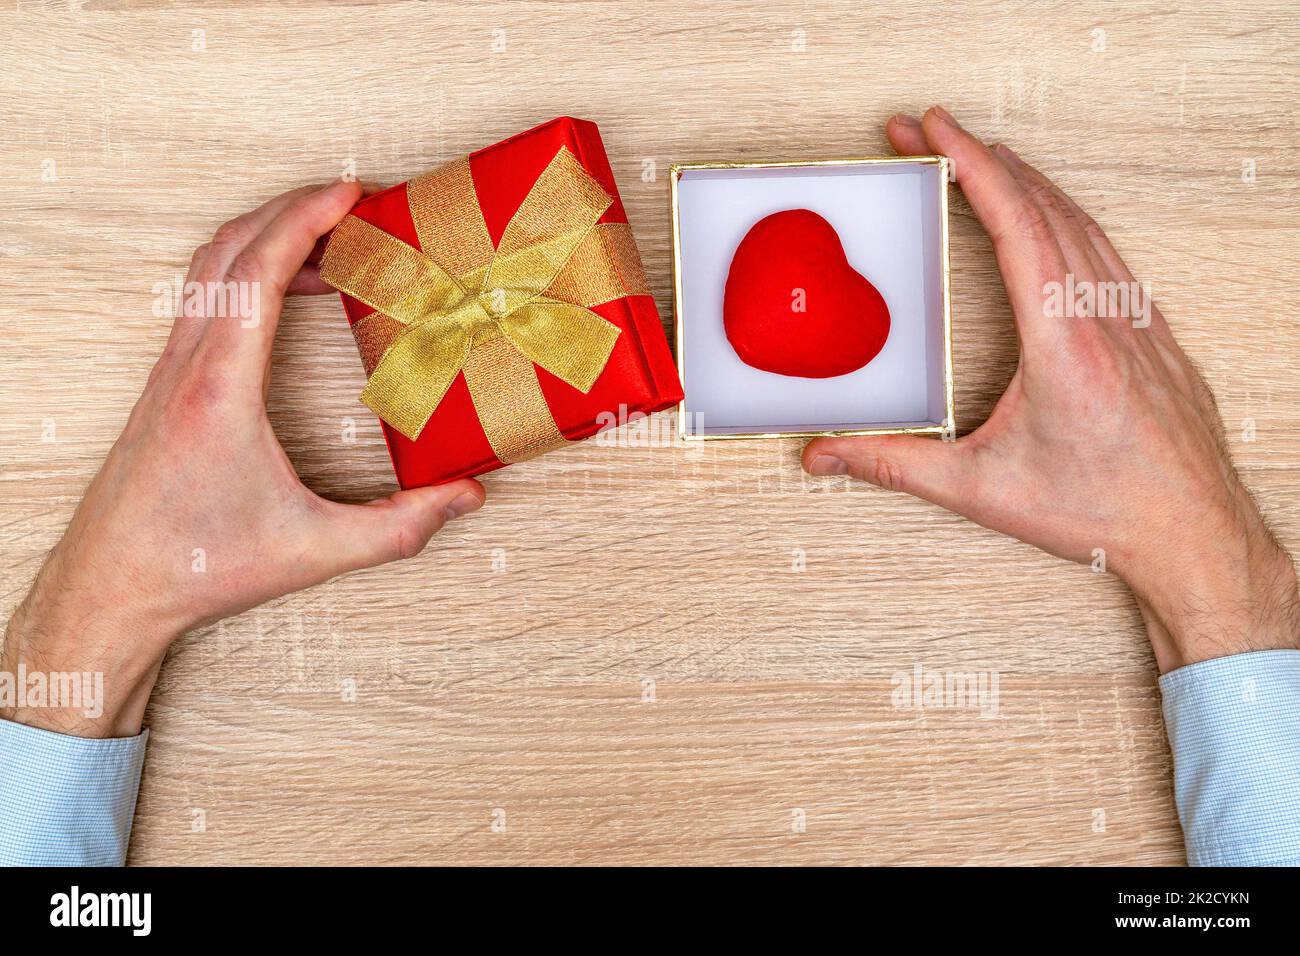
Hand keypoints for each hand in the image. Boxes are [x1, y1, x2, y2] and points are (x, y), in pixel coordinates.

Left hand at [1, 181, 484, 737]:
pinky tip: (282, 298)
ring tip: (324, 241)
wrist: (111, 586)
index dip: (305, 219)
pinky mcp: (166, 382)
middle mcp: (187, 364)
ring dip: (263, 236)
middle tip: (348, 199)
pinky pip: (201, 297)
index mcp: (222, 388)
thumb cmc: (199, 565)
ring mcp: (169, 369)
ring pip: (208, 267)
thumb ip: (398, 526)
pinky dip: (243, 271)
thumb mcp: (314, 551)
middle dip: (290, 209)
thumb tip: (465, 497)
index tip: (348, 192)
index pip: (259, 272)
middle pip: (230, 248)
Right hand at [803, 107, 1298, 672]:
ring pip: (1079, 219)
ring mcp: (1134, 318)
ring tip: (977, 158)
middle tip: (927, 133)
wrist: (1191, 532)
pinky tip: (1047, 215)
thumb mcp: (981, 488)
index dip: (969, 166)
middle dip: (978, 157)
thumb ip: (894, 465)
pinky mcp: (1150, 330)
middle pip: (1041, 205)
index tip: (933, 131)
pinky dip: (1063, 214)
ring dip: (1023, 178)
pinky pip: (1104, 248)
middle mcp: (1103, 317)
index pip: (1014, 224)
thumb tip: (827, 455)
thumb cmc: (1102, 511)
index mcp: (1062, 342)